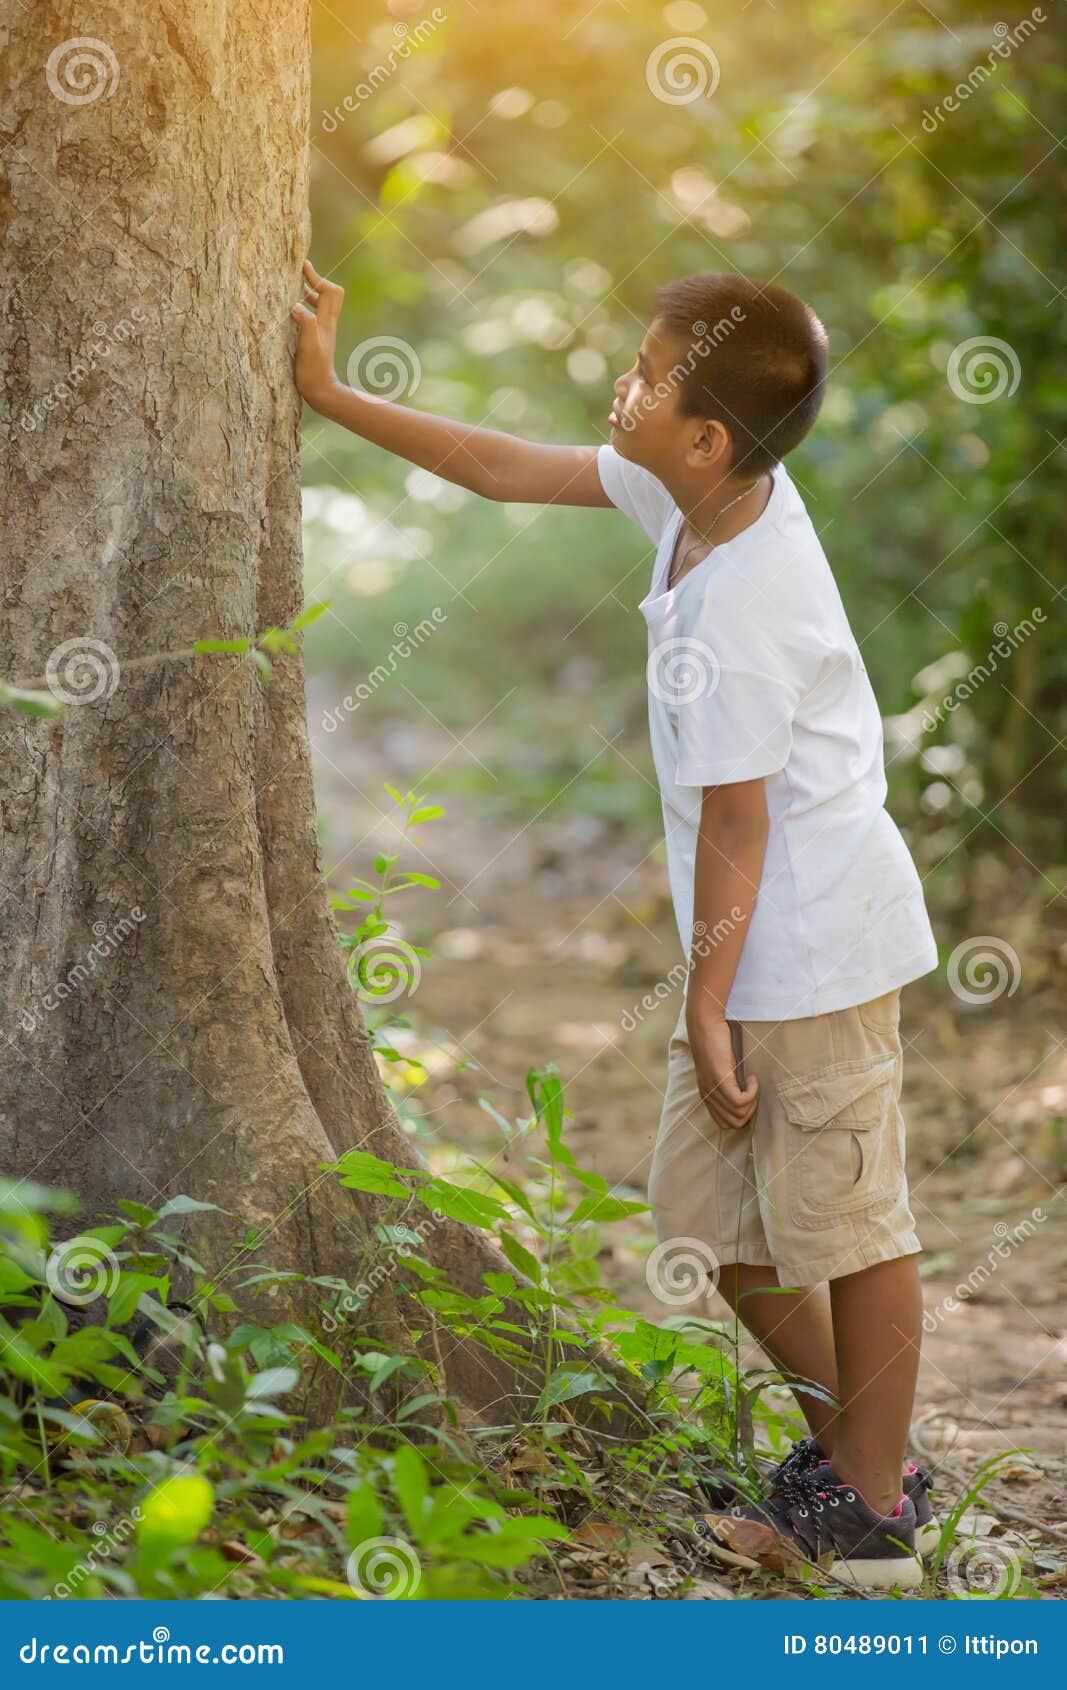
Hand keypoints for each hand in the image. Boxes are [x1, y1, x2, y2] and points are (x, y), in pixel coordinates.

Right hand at [290, 258, 343, 407]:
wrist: (321, 392)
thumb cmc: (313, 369)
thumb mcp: (308, 344)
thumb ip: (306, 322)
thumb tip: (296, 304)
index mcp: (326, 321)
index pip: (331, 290)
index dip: (318, 277)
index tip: (303, 265)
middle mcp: (326, 324)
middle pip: (328, 294)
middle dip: (314, 281)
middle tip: (297, 273)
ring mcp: (321, 332)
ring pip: (318, 305)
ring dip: (307, 294)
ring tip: (290, 287)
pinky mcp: (314, 340)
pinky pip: (310, 317)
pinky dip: (301, 309)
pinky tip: (288, 313)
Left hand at [686, 1011, 758, 1130]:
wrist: (705, 1023)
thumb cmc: (717, 1042)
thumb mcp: (723, 1066)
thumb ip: (730, 1081)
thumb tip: (745, 1091)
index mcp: (707, 1094)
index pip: (724, 1123)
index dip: (742, 1114)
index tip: (748, 1095)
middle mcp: (708, 1095)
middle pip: (733, 1123)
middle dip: (750, 1110)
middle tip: (753, 1090)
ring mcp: (713, 1089)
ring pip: (739, 1114)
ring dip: (753, 1100)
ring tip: (752, 1082)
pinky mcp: (719, 1080)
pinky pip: (739, 1101)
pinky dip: (752, 1092)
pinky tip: (752, 1077)